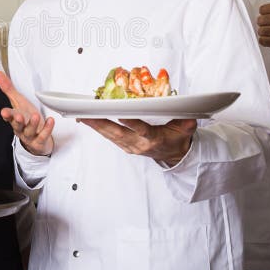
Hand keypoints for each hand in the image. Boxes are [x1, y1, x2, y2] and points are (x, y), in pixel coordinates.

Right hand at [0, 71, 53, 156]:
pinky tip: (50, 121)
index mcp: (14, 118)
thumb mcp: (18, 102)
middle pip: (17, 125)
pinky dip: (47, 129)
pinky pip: (43, 136)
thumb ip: (8, 89)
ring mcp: (30, 135)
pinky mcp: (39, 141)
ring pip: (29, 131)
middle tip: (18, 116)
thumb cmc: (26, 118)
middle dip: (17, 121)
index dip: (6, 114)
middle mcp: (20, 128)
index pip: (8, 116)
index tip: (4, 112)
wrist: (36, 138)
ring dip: (32, 124)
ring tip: (35, 116)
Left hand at [79, 118, 196, 165]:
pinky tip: (88, 120)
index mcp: (155, 139)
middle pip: (118, 133)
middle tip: (87, 113)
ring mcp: (131, 147)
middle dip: (101, 123)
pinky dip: (98, 128)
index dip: (132, 123)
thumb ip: (187, 122)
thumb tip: (188, 114)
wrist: (174, 155)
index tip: (121, 114)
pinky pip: (109, 137)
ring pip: (110, 136)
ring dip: (95, 125)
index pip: (142, 130)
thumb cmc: (179, 138)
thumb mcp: (186, 130)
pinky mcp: (125, 147)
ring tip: (82, 114)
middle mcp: (140, 145)